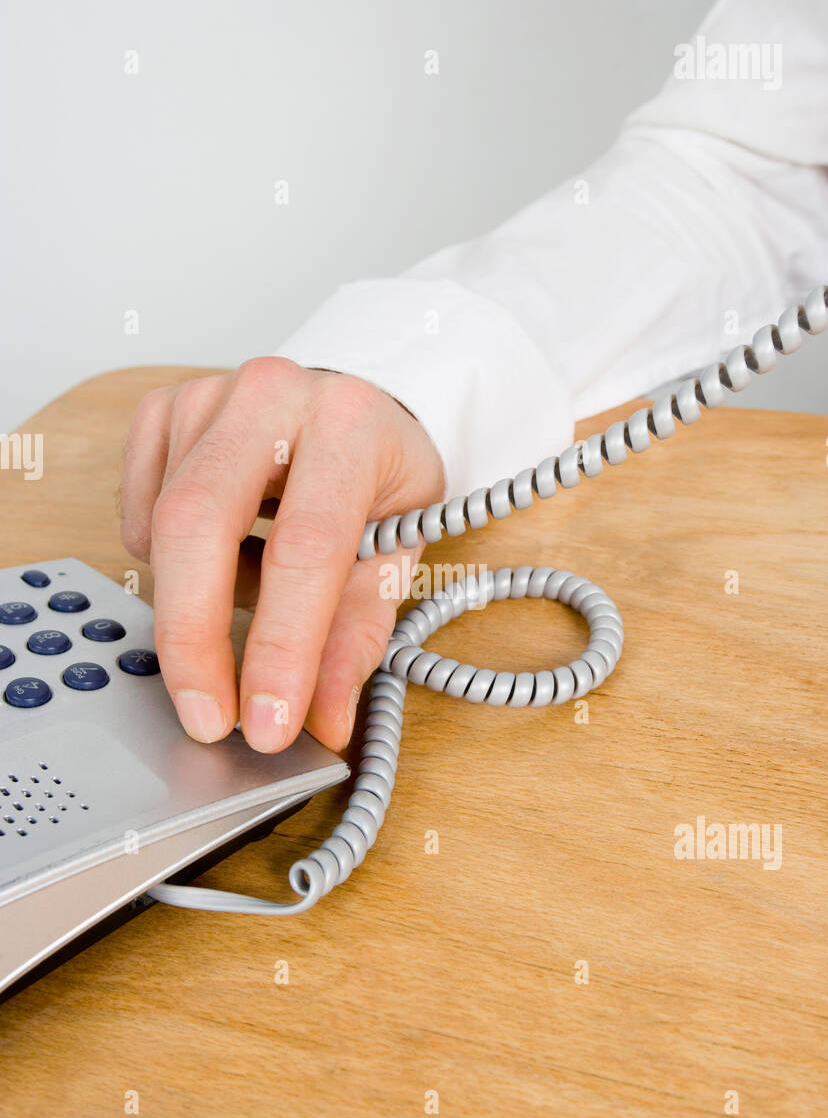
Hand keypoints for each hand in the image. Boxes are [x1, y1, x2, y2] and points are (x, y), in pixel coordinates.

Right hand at [120, 358, 444, 751]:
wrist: (355, 408)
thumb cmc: (380, 481)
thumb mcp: (398, 551)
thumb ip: (358, 633)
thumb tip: (322, 718)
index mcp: (349, 426)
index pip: (305, 548)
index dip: (282, 645)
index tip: (268, 722)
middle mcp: (271, 395)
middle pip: (197, 524)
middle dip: (194, 639)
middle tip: (207, 718)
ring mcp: (206, 396)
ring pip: (163, 529)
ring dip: (200, 598)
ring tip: (258, 588)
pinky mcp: (161, 412)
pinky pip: (139, 516)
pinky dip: (172, 563)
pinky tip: (225, 547)